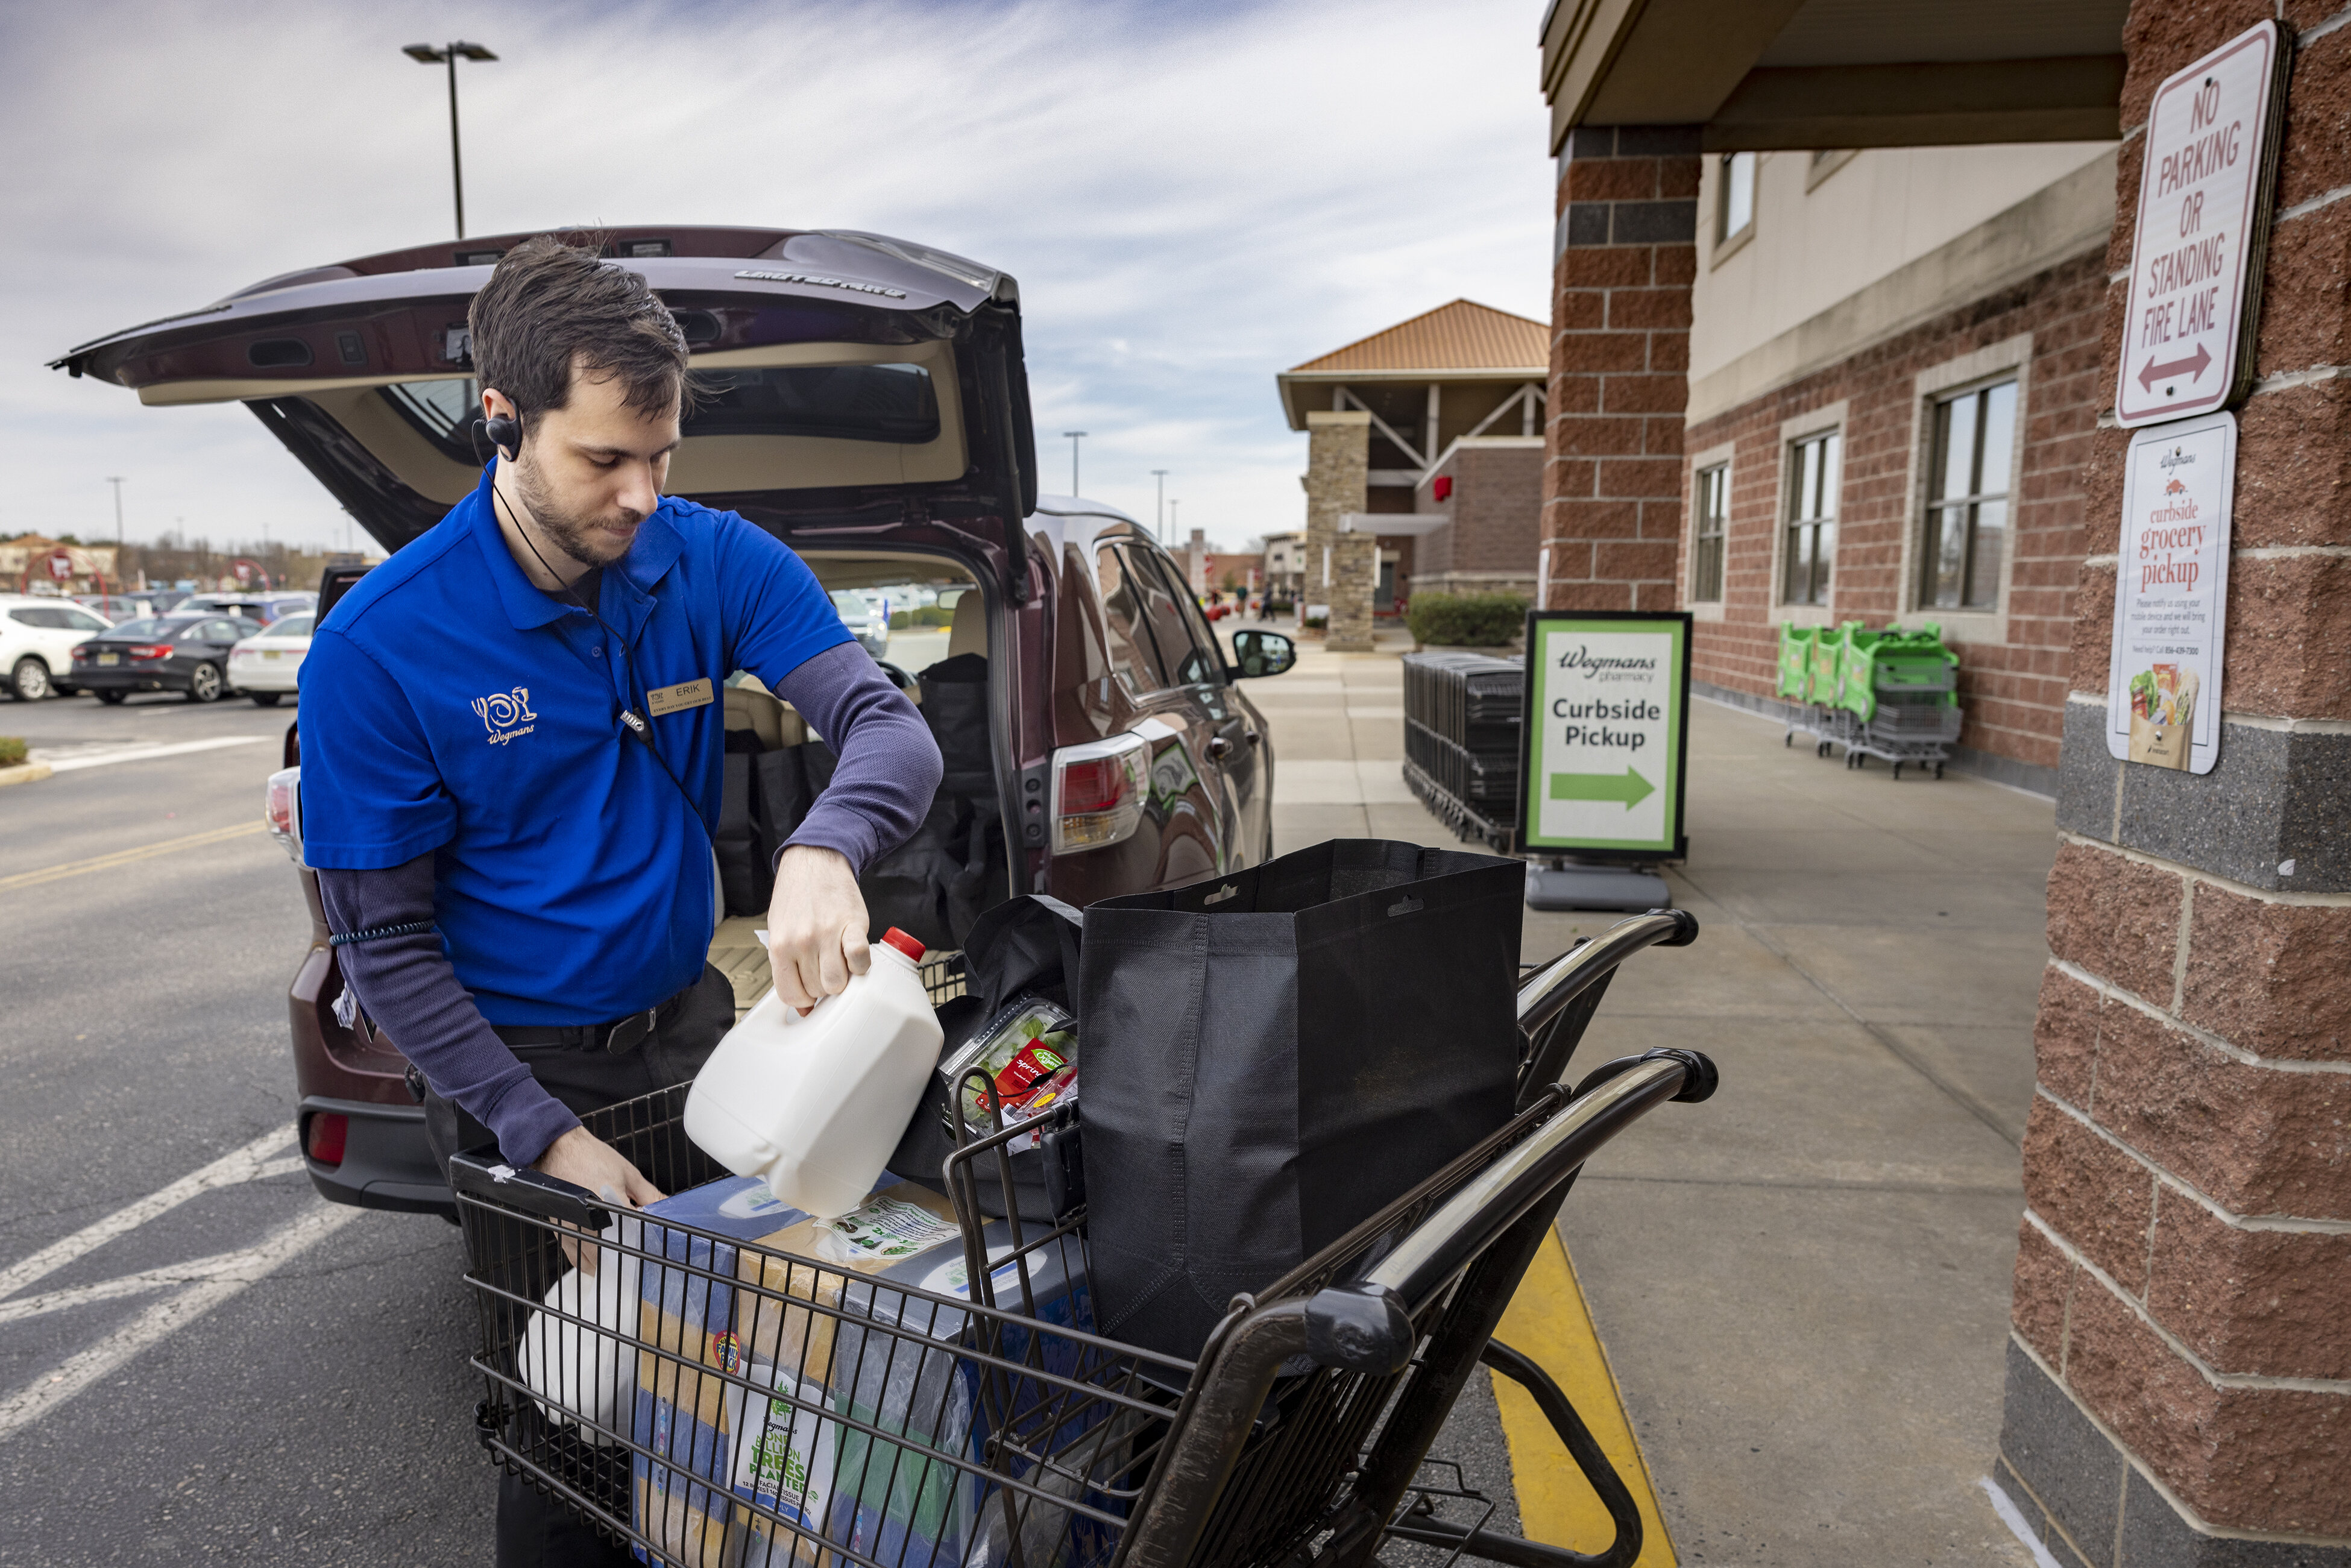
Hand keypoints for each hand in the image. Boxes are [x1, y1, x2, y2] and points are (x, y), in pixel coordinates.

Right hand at [533, 1126, 662, 1272]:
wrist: (557, 1149)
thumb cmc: (589, 1157)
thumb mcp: (627, 1173)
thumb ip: (648, 1194)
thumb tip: (664, 1207)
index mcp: (609, 1203)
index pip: (634, 1233)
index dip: (646, 1240)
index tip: (654, 1243)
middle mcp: (588, 1220)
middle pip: (613, 1251)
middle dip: (630, 1256)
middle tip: (642, 1258)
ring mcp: (572, 1228)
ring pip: (595, 1261)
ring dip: (611, 1264)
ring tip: (625, 1263)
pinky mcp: (561, 1231)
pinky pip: (576, 1257)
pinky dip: (590, 1264)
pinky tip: (601, 1264)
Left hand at [766, 845, 870, 1013]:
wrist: (815, 860)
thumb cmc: (796, 896)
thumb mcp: (779, 931)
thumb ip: (786, 968)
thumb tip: (803, 1009)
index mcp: (779, 946)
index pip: (791, 995)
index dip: (803, 999)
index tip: (810, 991)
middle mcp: (801, 942)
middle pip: (818, 991)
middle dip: (823, 987)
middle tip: (826, 969)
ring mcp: (827, 933)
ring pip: (838, 982)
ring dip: (842, 979)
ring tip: (840, 963)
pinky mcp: (852, 924)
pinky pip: (859, 958)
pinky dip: (861, 965)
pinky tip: (856, 956)